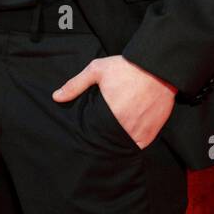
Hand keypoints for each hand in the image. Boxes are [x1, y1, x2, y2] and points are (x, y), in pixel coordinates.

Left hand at [51, 56, 176, 147]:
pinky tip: (127, 134)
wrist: (157, 67)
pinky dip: (132, 142)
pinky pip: (139, 145)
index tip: (89, 130)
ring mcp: (139, 131)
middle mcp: (125, 127)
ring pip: (123, 145)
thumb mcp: (98, 70)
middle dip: (103, 139)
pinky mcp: (151, 133)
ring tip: (112, 134)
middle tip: (100, 132)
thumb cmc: (126, 68)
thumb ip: (76, 84)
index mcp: (110, 115)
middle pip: (108, 141)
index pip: (94, 134)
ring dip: (117, 141)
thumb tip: (56, 97)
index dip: (90, 134)